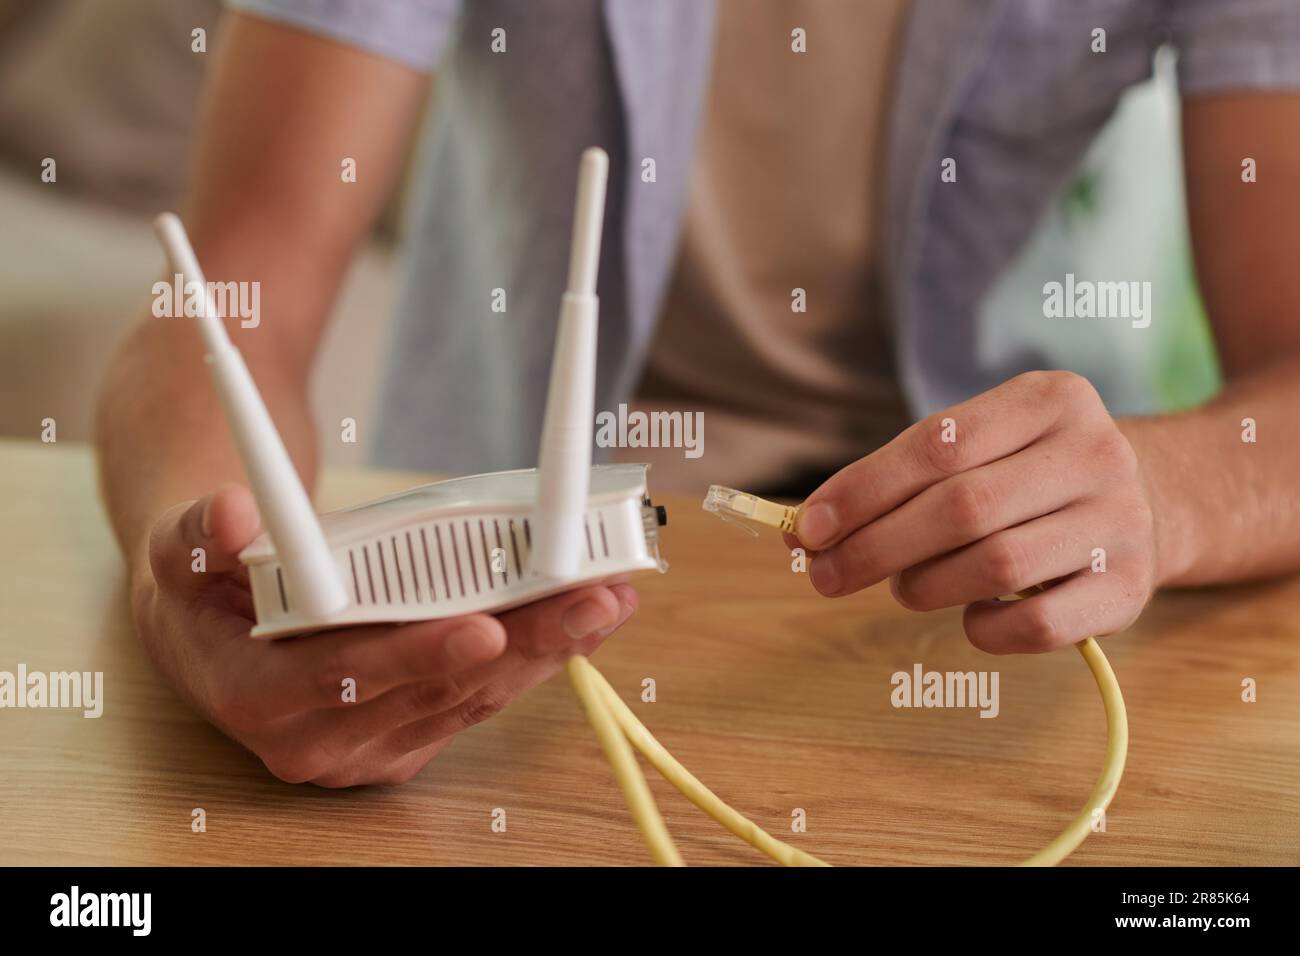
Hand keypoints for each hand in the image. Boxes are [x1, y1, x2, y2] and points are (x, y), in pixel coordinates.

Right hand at [133, 483, 636, 785]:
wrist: (215, 632)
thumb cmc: (203, 586)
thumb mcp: (179, 549)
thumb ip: (201, 531)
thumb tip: (232, 511)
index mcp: (256, 695)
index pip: (343, 677)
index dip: (416, 654)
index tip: (483, 624)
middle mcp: (319, 738)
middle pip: (435, 689)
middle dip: (522, 641)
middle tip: (590, 597)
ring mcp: (371, 745)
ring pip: (473, 696)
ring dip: (547, 648)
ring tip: (608, 597)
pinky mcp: (410, 736)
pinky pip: (481, 697)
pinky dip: (536, 655)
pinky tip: (584, 619)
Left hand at [790, 372, 1156, 652]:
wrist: (1156, 499)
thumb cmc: (1031, 473)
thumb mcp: (982, 447)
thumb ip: (901, 477)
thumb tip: (808, 531)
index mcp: (1050, 399)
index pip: (937, 444)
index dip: (862, 490)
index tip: (808, 529)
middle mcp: (1096, 453)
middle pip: (962, 508)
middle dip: (877, 548)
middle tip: (827, 576)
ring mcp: (1121, 522)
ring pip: (996, 567)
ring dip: (926, 586)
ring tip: (904, 587)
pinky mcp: (1131, 589)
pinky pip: (1037, 624)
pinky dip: (982, 628)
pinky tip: (967, 616)